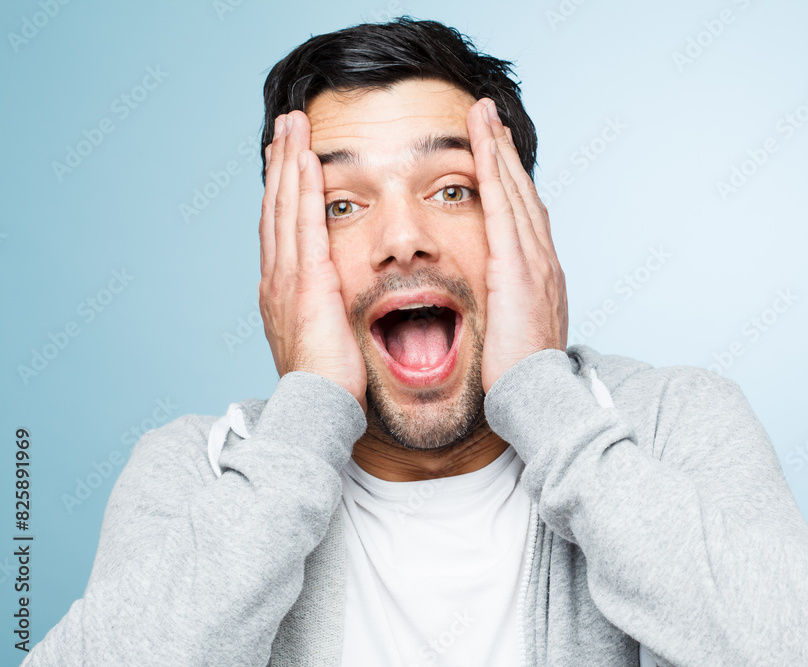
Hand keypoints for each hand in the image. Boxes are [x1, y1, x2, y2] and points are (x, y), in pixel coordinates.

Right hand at [258, 110, 367, 409]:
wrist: (317, 409)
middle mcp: (277, 277)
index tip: (286, 160)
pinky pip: (304, 225)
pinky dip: (303, 190)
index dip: (281, 190)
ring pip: (285, 206)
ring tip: (292, 125)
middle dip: (280, 163)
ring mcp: (287, 278)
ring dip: (289, 162)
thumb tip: (333, 303)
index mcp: (281, 290)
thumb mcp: (321, 338)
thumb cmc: (327, 383)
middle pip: (275, 207)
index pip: (280, 228)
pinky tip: (308, 160)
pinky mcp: (307, 282)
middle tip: (284, 125)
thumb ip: (323, 312)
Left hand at [467, 98, 568, 392]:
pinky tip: (481, 142)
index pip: (526, 216)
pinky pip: (502, 205)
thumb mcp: (517, 334)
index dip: (512, 181)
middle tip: (491, 117)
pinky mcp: (517, 265)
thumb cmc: (522, 375)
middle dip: (506, 153)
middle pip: (524, 192)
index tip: (498, 155)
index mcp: (541, 275)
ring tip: (484, 116)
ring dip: (499, 149)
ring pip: (515, 190)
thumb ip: (508, 310)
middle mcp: (543, 259)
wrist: (538, 396)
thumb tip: (498, 307)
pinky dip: (493, 169)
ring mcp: (534, 259)